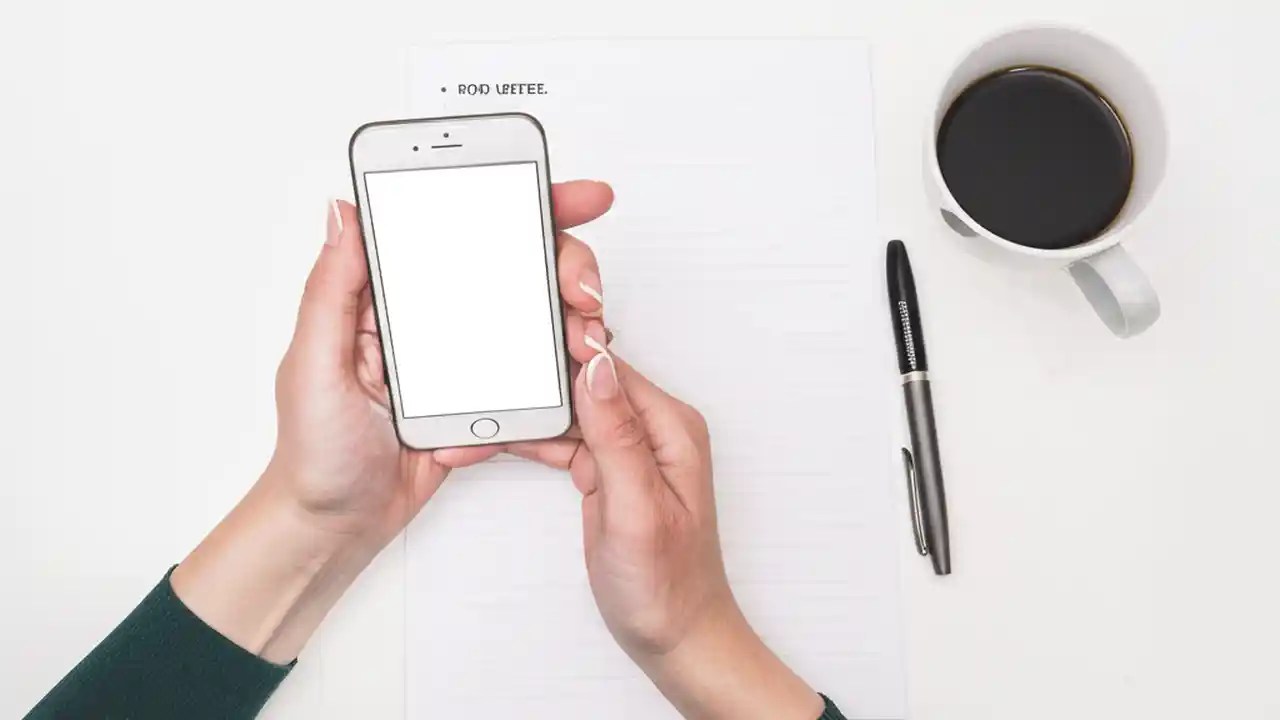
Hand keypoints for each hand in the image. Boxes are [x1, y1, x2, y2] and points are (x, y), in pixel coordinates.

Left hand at [172, 180, 613, 662]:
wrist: (337, 527)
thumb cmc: (314, 453)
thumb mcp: (312, 364)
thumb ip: (332, 288)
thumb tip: (344, 212)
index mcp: (389, 294)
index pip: (458, 224)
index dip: (520, 201)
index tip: (572, 197)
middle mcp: (433, 314)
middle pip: (516, 262)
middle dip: (566, 264)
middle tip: (583, 291)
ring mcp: (464, 354)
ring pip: (536, 315)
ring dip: (571, 321)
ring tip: (583, 342)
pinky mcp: (483, 396)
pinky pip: (534, 373)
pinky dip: (553, 380)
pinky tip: (554, 393)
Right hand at [512, 350, 823, 718]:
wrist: (677, 636)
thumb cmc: (670, 585)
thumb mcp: (638, 507)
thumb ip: (618, 436)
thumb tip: (598, 369)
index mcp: (670, 428)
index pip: (611, 369)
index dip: (565, 354)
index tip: (522, 338)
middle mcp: (653, 432)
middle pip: (584, 386)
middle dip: (532, 387)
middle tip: (482, 388)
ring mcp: (629, 451)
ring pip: (567, 415)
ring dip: (522, 418)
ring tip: (471, 426)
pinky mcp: (608, 472)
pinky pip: (564, 444)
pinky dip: (529, 444)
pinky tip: (493, 442)